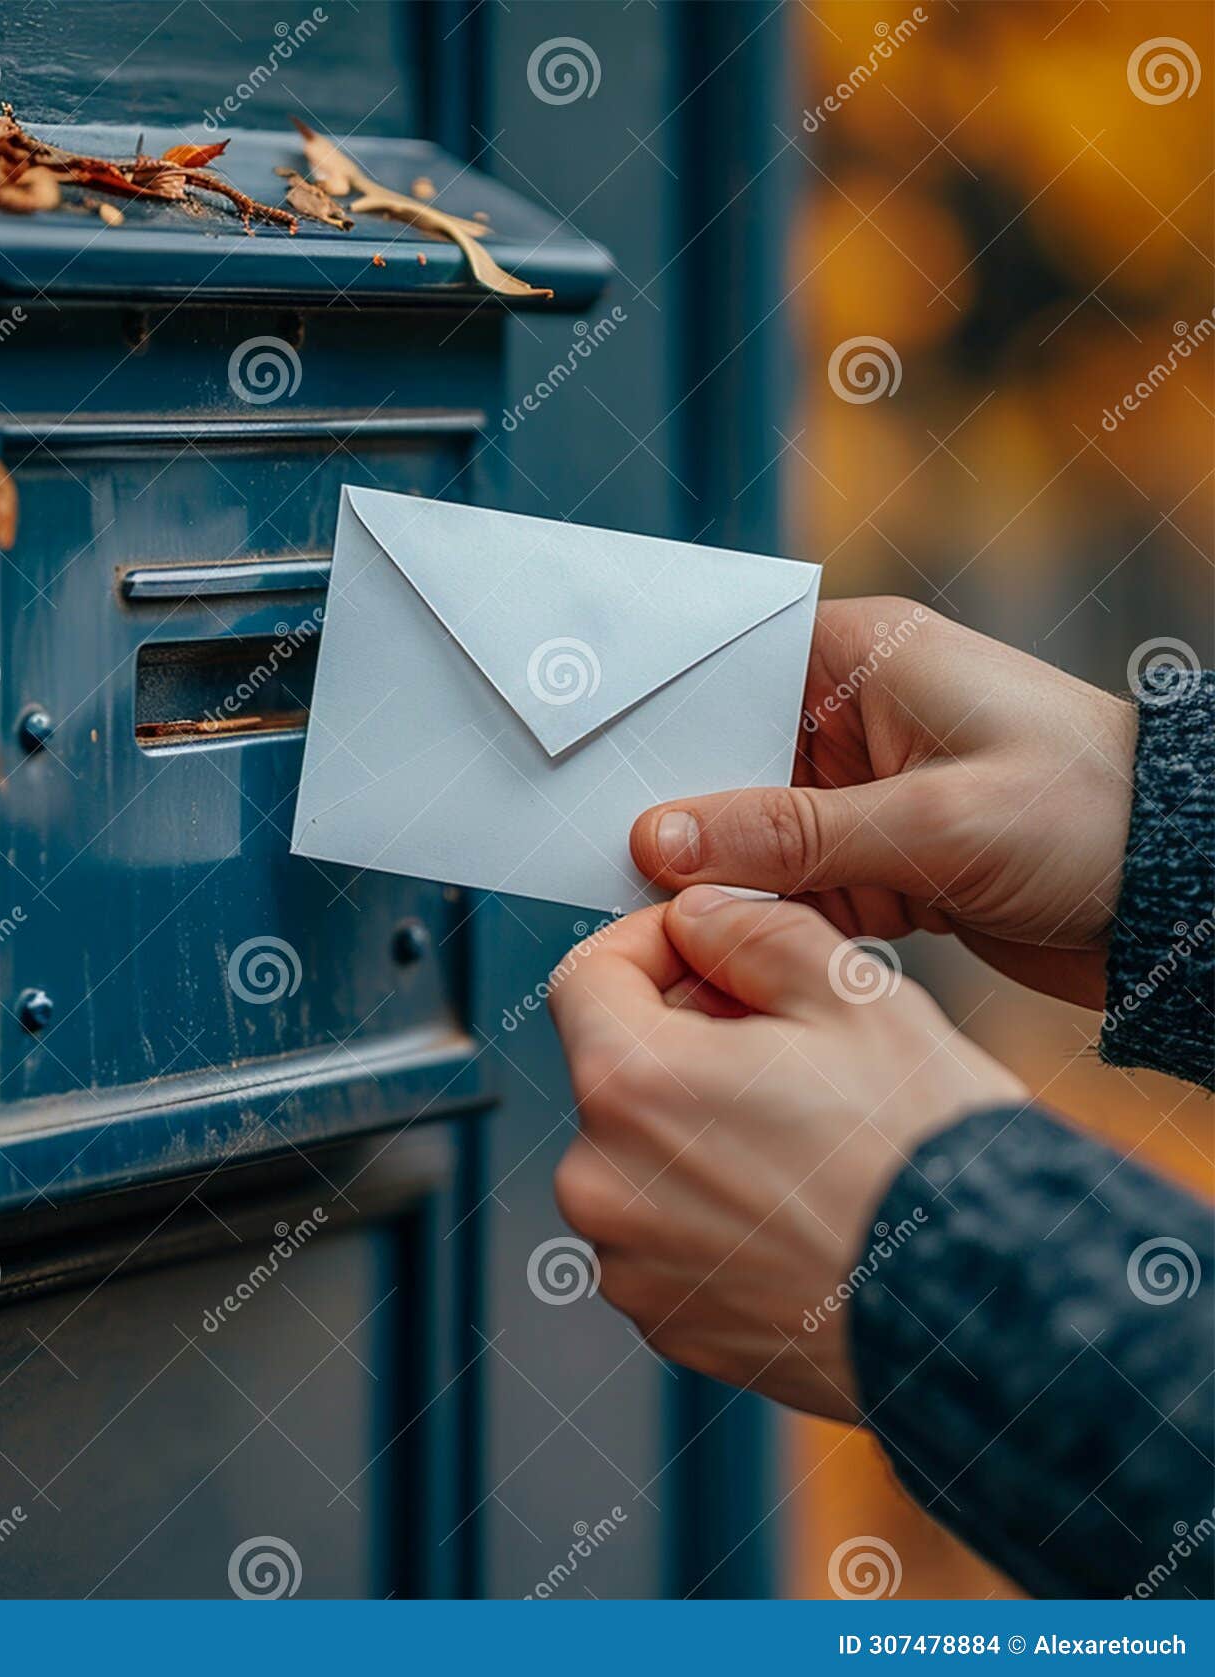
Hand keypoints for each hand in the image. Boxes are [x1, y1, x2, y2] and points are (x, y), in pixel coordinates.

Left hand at [550, 889, 1026, 1420]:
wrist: (991, 1309)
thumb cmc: (928, 1163)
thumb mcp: (853, 995)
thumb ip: (749, 932)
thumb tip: (700, 920)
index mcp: (632, 1089)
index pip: (584, 978)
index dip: (648, 945)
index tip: (700, 950)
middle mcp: (604, 1185)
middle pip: (615, 1070)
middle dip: (684, 1039)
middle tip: (782, 1045)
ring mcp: (632, 1265)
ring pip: (641, 1154)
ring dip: (697, 1127)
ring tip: (802, 1135)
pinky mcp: (670, 1322)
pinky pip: (665, 1233)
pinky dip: (710, 1207)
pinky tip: (796, 1203)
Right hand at [629, 598, 1135, 1008]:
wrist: (1186, 891)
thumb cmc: (1088, 814)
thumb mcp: (931, 822)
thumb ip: (790, 835)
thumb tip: (661, 839)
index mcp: (861, 658)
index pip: (725, 668)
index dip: (658, 715)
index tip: (592, 761)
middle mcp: (852, 716)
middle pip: (726, 758)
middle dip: (680, 815)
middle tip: (605, 858)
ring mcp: (864, 790)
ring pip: (754, 833)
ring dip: (726, 879)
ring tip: (664, 917)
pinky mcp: (881, 856)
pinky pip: (796, 884)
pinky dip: (774, 918)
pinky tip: (737, 948)